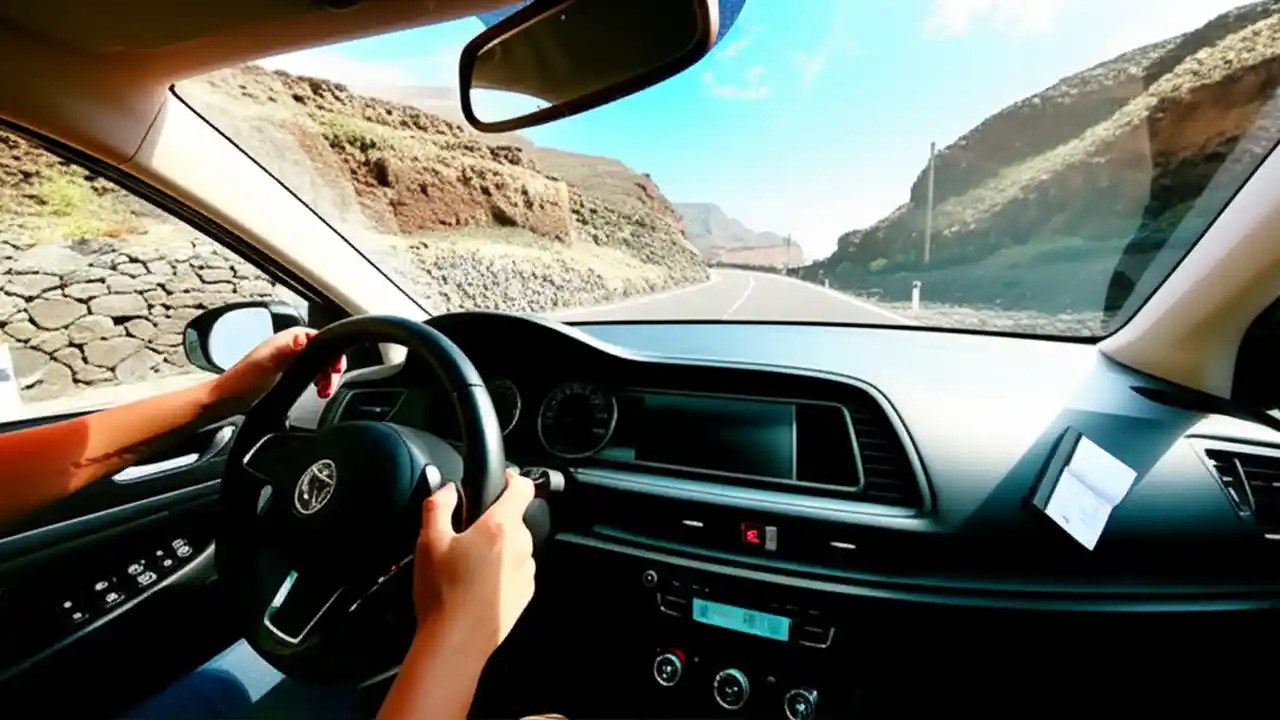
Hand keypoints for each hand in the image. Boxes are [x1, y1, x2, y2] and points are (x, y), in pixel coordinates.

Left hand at [211, 327, 345, 408]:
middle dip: (331, 368)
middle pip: (322, 351)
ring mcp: (286, 360)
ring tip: (323, 392)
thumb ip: (287, 349)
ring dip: (325, 376)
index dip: (333, 353)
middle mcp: (288, 347)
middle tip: (328, 385)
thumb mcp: (267, 363)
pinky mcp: (284, 373)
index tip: (336, 370)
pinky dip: (317, 381)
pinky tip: (314, 391)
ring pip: (317, 363)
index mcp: (286, 340)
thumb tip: (306, 338)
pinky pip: (309, 372)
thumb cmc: (242, 384)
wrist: (225, 400)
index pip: (321, 338)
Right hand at [414, 470, 535, 655]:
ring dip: (497, 549)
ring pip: (515, 547)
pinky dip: (501, 572)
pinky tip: (475, 586)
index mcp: (501, 527)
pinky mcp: (525, 594)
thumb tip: (446, 490)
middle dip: (492, 522)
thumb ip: (438, 505)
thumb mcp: (428, 540)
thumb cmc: (443, 593)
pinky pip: (515, 571)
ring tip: (466, 566)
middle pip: (514, 520)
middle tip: (464, 536)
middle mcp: (521, 546)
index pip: (523, 488)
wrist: (456, 641)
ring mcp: (526, 571)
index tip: (500, 481)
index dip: (512, 479)